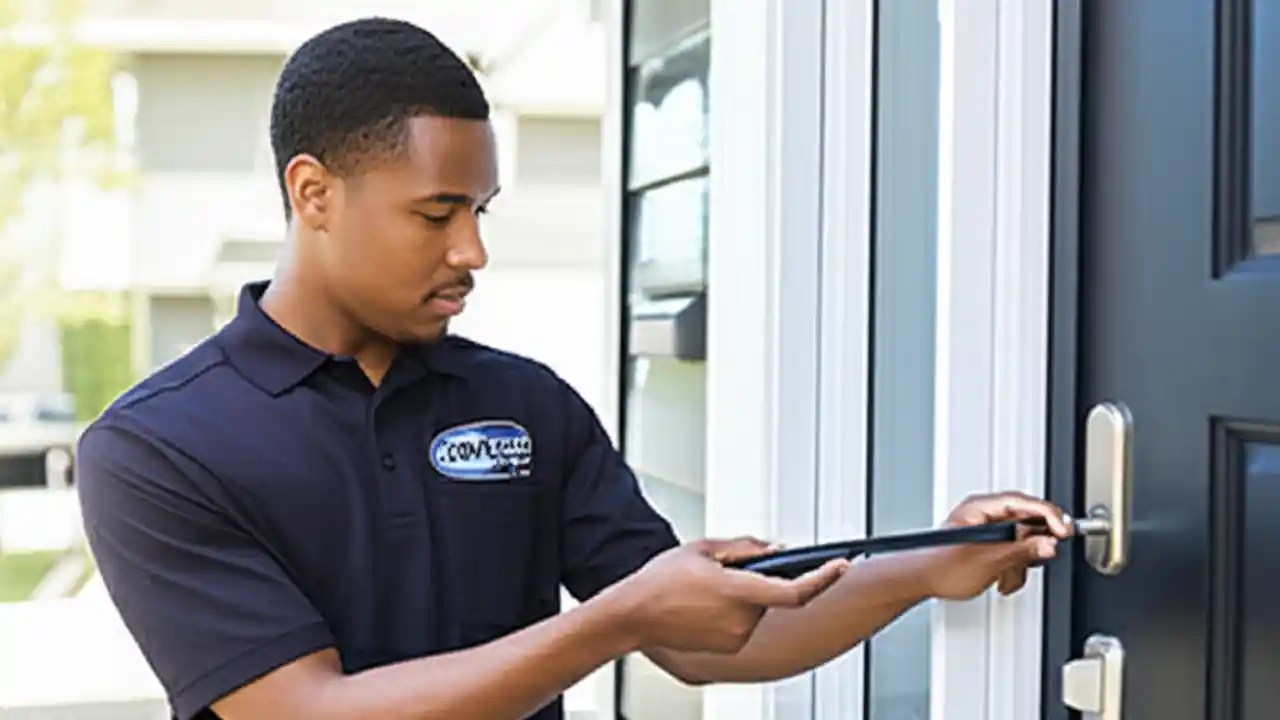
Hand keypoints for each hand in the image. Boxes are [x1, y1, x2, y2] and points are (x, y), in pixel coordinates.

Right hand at [608, 537, 848, 653]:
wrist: (633, 615)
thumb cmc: (661, 580)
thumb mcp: (703, 548)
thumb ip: (746, 547)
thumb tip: (776, 549)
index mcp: (737, 592)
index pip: (794, 591)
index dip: (823, 578)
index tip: (841, 566)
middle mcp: (740, 620)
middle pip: (773, 594)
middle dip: (762, 577)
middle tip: (729, 567)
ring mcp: (735, 638)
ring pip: (758, 608)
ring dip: (746, 593)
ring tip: (707, 586)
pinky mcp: (729, 647)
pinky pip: (745, 622)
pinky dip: (735, 609)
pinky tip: (705, 602)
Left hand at [917, 492, 1071, 599]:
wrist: (919, 581)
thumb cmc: (939, 566)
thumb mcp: (987, 560)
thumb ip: (1020, 550)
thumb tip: (1047, 543)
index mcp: (980, 508)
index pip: (1023, 502)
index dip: (1047, 515)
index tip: (1062, 530)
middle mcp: (984, 515)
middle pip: (1026, 521)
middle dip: (1032, 545)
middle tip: (1041, 555)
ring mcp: (986, 531)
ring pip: (1021, 541)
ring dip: (1019, 564)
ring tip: (1005, 577)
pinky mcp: (987, 546)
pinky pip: (1011, 553)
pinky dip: (1011, 569)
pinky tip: (1000, 580)